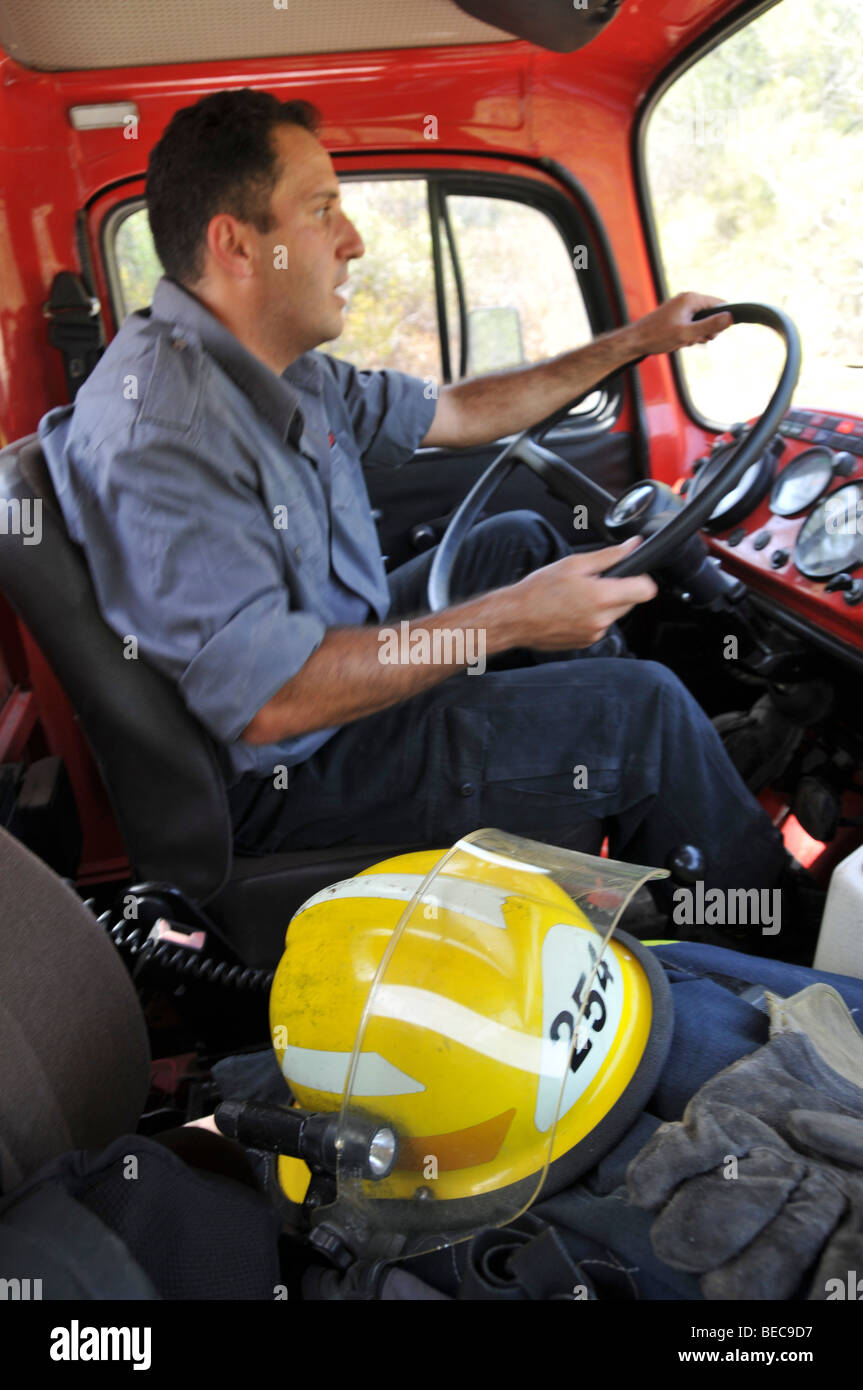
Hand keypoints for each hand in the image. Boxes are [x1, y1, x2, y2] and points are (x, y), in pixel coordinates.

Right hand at [511, 536, 657, 649]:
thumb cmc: (538, 590)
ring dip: (605, 604)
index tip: (631, 574)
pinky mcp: (586, 643)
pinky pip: (600, 626)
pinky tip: (572, 609)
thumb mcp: (574, 563)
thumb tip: (632, 546)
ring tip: (579, 596)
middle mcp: (601, 619)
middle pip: (632, 602)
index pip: (646, 590)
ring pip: (615, 614)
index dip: (641, 578)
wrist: (515, 618)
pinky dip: (593, 617)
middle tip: (594, 582)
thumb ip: (609, 555)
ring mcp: (594, 634)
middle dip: (620, 590)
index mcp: (602, 597)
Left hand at [625, 291, 733, 357]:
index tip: (711, 334)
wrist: (634, 341)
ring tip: (681, 341)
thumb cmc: (657, 337)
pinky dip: (688, 335)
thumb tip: (730, 318)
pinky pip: (691, 325)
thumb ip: (710, 326)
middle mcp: (687, 299)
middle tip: (692, 340)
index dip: (721, 321)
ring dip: (695, 335)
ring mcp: (681, 307)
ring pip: (701, 322)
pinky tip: (678, 341)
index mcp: (691, 299)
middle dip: (705, 331)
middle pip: (711, 314)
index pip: (720, 304)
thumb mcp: (687, 334)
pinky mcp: (676, 315)